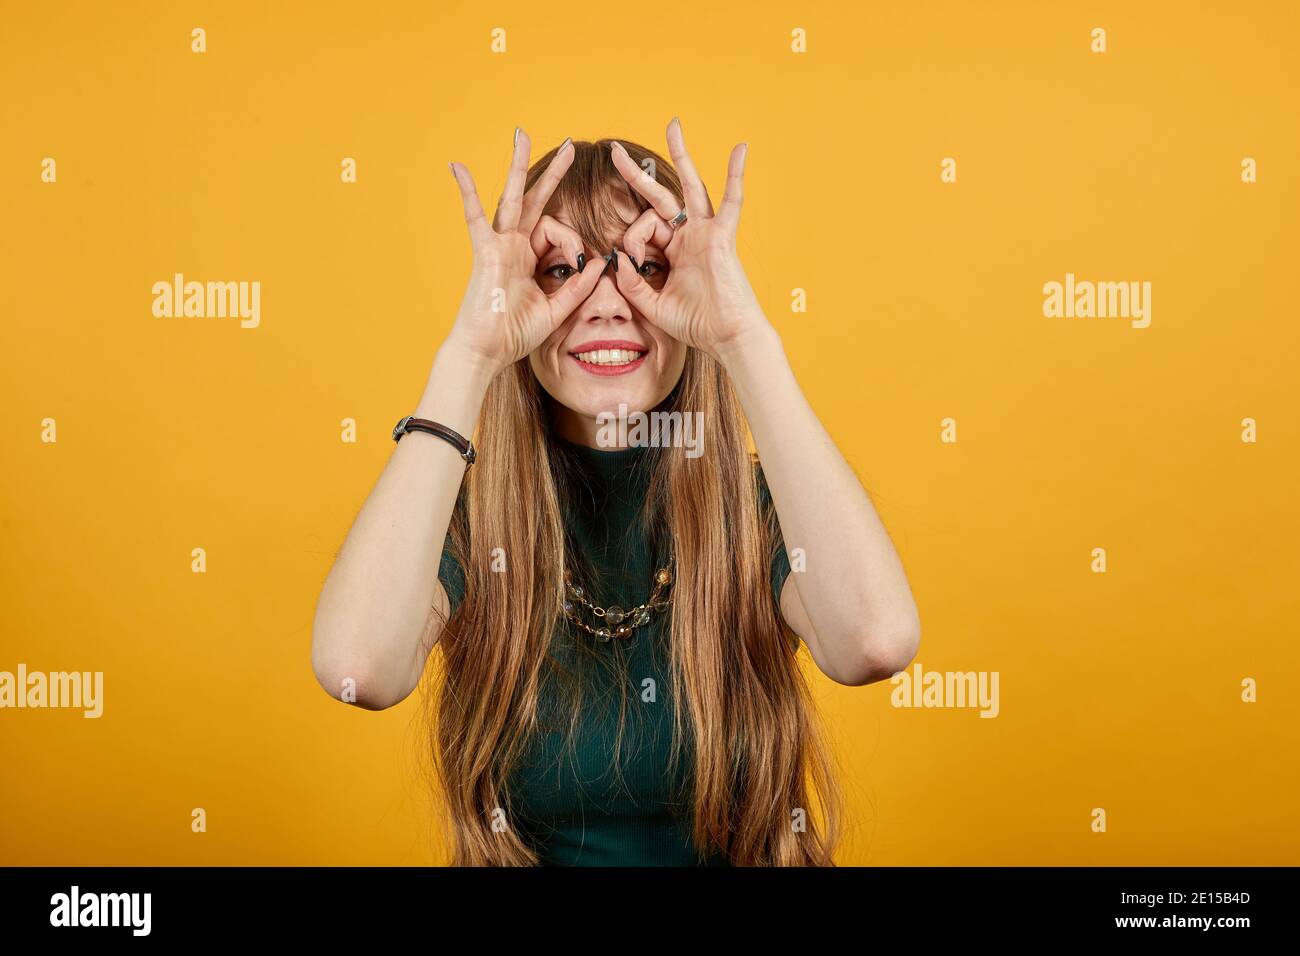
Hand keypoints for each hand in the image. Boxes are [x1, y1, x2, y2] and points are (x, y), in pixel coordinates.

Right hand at [444, 129, 603, 374]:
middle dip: (553, 173)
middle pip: (534, 200)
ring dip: (517, 165)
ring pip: (510, 197)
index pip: (555, 233)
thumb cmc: (514, 334)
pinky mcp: (484, 251)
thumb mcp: (556, 310)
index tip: (580, 263)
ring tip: (522, 135)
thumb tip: (602, 263)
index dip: (572, 243)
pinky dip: (466, 191)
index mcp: (527, 258)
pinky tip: (456, 167)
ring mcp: (497, 245)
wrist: (487, 351)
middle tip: (570, 146)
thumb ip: (578, 287)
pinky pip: (475, 217)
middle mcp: (512, 246)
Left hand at [606, 118, 772, 361]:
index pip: (642, 231)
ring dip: (681, 155)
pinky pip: (732, 200)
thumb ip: (633, 284)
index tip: (628, 265)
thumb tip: (617, 261)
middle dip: (636, 174)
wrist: (727, 337)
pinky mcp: (722, 235)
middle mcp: (690, 237)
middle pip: (660, 197)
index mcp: (674, 252)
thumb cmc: (697, 325)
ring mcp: (706, 233)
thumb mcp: (654, 305)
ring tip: (672, 126)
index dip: (628, 244)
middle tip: (614, 151)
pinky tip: (741, 148)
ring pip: (690, 186)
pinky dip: (737, 174)